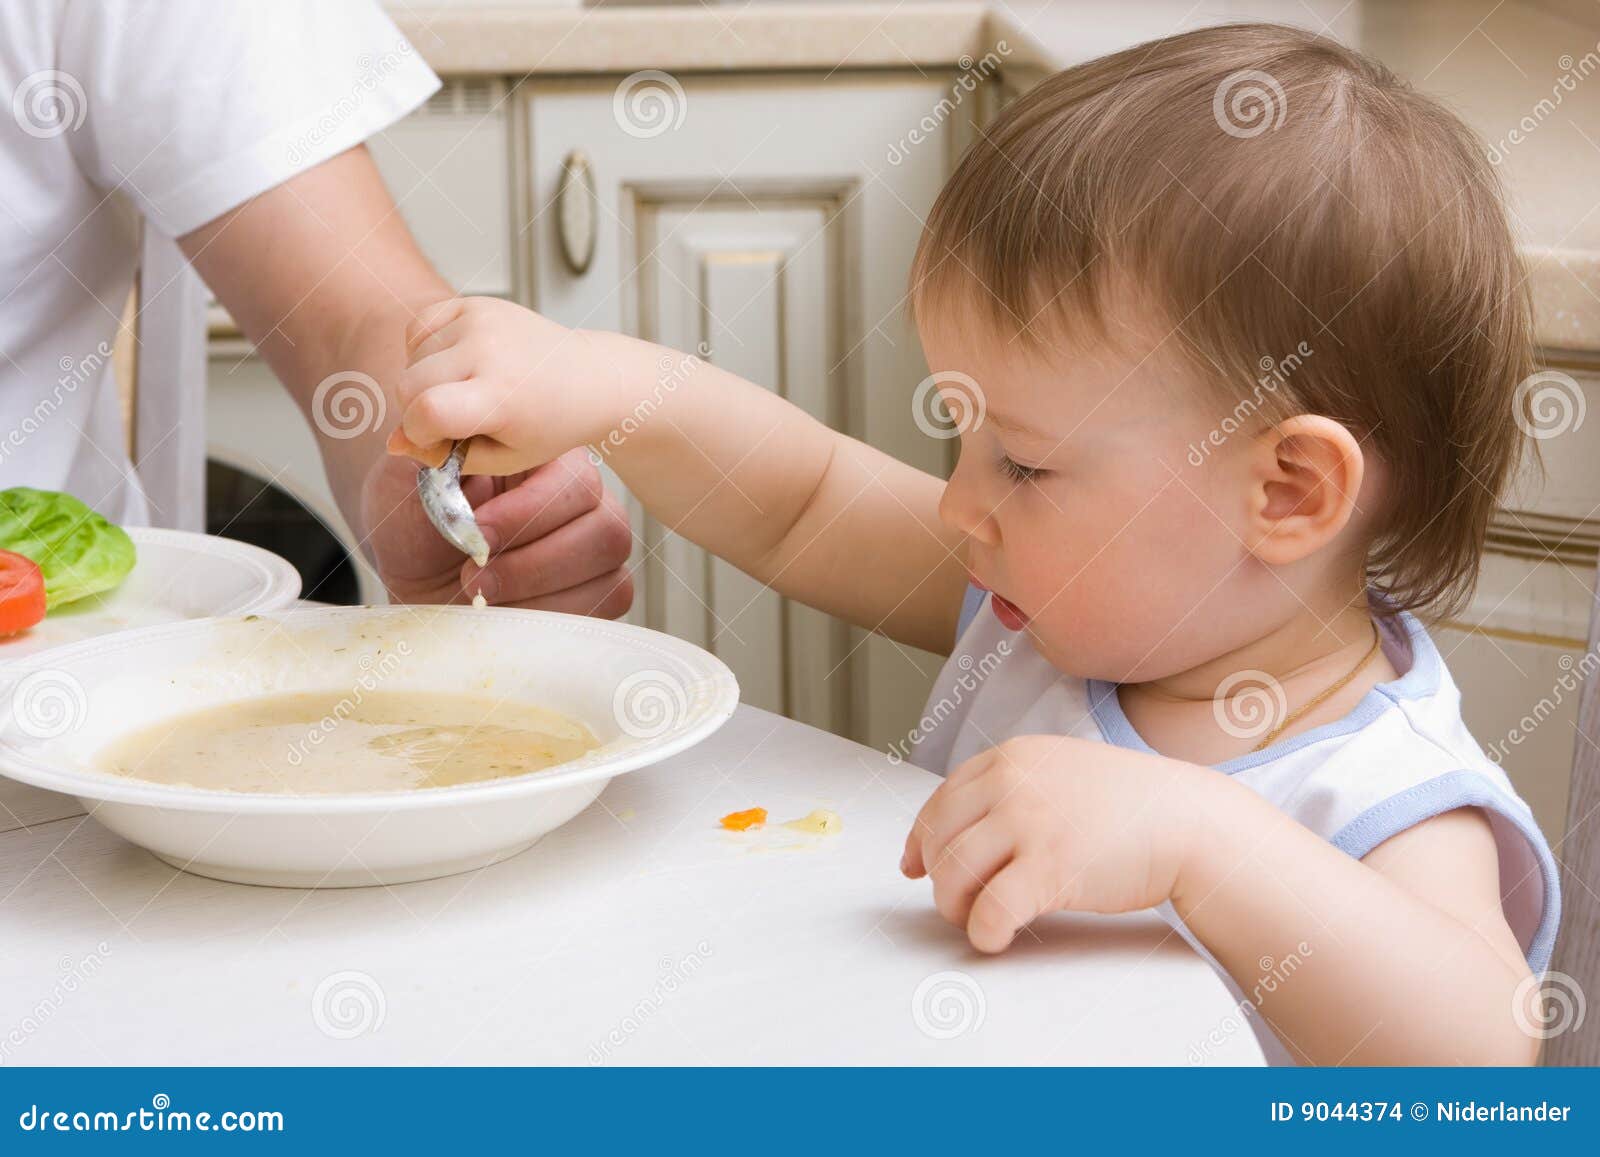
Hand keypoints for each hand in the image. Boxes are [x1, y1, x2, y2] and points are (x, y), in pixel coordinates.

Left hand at [359, 445, 632, 614]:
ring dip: (538, 591)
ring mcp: (598, 547)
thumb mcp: (403, 484)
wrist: (414, 573)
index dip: (530, 510)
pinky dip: (549, 615)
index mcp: (546, 459)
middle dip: (533, 562)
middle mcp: (585, 500)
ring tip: (479, 594)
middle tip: (472, 575)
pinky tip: (504, 613)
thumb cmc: (414, 521)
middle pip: (605, 529)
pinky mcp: (600, 590)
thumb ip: (423, 459)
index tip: (477, 532)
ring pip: (606, 572)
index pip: (574, 479)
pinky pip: (602, 607)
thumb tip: (433, 444)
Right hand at [389, 296, 632, 475]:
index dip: (419, 434)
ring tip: (466, 390)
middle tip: (454, 421)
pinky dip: (426, 350)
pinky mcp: (475, 303)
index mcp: (503, 396)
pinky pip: (419, 328)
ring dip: (424, 381)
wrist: (588, 378)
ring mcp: (481, 320)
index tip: (438, 443)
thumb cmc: (549, 423)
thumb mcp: (503, 458)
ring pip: (411, 358)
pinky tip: (457, 363)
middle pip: (407, 384)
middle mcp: (490, 350)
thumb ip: (445, 455)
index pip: (427, 411)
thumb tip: (393, 442)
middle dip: (416, 410)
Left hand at [900, 735, 1215, 952]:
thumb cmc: (1133, 805)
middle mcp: (1012, 783)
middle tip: (956, 900)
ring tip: (977, 918)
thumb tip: (958, 831)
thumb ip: (1013, 787)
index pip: (942, 799)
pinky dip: (983, 933)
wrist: (1190, 821)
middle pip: (939, 838)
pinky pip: (989, 911)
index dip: (922, 839)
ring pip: (952, 875)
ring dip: (955, 906)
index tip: (915, 865)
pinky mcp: (1049, 868)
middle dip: (938, 876)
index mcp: (1012, 758)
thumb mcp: (1062, 771)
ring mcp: (1029, 823)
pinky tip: (996, 938)